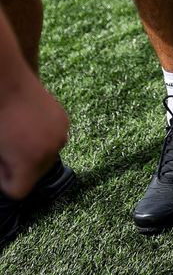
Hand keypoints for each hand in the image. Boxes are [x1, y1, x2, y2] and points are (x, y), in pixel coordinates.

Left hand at [0, 72, 68, 199]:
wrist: (7, 83)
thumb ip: (4, 169)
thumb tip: (9, 172)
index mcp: (31, 162)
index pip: (19, 191)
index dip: (4, 180)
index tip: (0, 162)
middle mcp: (51, 150)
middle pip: (37, 176)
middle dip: (21, 167)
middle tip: (7, 148)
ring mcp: (60, 134)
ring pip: (46, 157)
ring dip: (33, 152)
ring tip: (19, 135)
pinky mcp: (64, 120)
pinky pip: (53, 139)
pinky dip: (43, 136)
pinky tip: (30, 124)